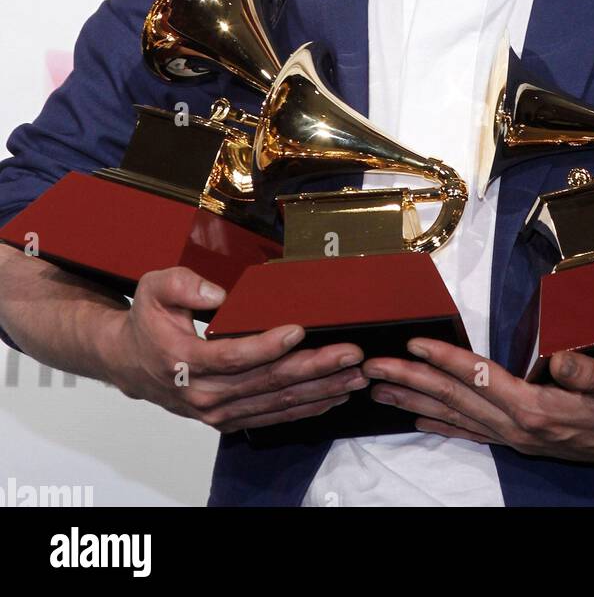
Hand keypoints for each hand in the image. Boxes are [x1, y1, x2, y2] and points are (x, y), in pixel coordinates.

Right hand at [102, 267, 368, 432]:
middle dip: (314, 368)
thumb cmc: (148, 322)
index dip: (268, 345)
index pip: (234, 357)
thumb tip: (219, 294)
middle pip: (267, 383)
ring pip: (277, 403)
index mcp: (185, 361)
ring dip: (320, 390)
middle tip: (349, 354)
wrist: (130, 362)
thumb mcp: (153, 288)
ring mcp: (218, 412)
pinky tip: (332, 397)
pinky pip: (273, 417)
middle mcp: (204, 394)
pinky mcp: (230, 419)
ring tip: (354, 376)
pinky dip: (306, 408)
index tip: (299, 329)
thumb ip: (182, 284)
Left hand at [362, 339, 593, 468]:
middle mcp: (520, 427)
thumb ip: (590, 372)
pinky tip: (420, 420)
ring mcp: (518, 437)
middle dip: (411, 381)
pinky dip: (442, 424)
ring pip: (455, 416)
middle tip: (372, 369)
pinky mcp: (523, 438)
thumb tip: (562, 360)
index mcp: (537, 409)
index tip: (414, 342)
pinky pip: (472, 432)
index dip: (445, 358)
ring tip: (382, 391)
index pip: (479, 378)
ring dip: (416, 402)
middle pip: (455, 400)